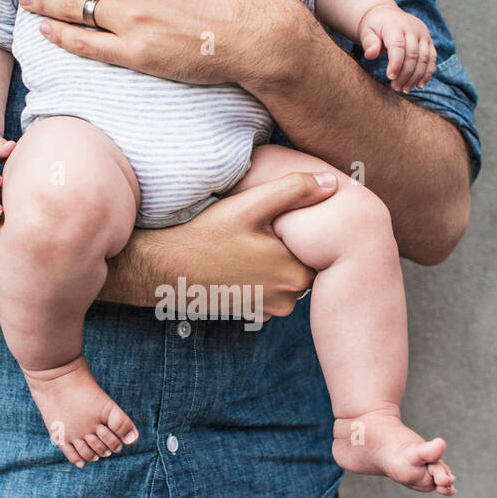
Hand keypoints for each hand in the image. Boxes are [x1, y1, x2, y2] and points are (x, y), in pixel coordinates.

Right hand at [111, 171, 339, 319]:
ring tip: (251, 240)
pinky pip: (272, 286)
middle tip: (264, 225)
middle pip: (306, 260)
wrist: (163, 270)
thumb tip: (333, 184)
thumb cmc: (204, 236)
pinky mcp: (255, 312)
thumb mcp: (248, 206)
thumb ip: (294, 191)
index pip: (321, 246)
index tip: (283, 216)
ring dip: (277, 257)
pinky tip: (242, 258)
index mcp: (296, 274)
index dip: (306, 226)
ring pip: (289, 273)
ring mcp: (271, 309)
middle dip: (291, 241)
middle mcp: (289, 299)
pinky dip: (263, 273)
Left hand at [357, 3, 436, 92]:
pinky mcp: (428, 40)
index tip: (390, 77)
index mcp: (395, 26)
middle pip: (413, 55)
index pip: (399, 46)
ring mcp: (423, 34)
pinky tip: (419, 85)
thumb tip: (370, 55)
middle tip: (396, 88)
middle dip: (405, 74)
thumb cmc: (374, 27)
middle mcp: (412, 28)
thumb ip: (369, 42)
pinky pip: (432, 58)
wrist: (386, 15)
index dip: (396, 63)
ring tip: (405, 89)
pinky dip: (427, 73)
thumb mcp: (366, 32)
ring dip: (416, 76)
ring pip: (424, 58)